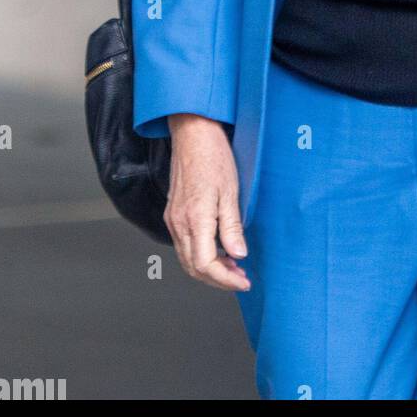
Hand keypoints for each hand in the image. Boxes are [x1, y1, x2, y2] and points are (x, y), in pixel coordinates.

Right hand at [165, 114, 250, 292]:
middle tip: (241, 278)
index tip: (243, 281)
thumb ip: (232, 227)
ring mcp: (173, 219)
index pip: (205, 265)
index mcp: (195, 218)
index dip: (225, 279)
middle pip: (194, 268)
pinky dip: (201, 256)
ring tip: (234, 267)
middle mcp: (179, 223)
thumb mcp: (231, 192)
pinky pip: (184, 246)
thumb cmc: (213, 157)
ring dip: (210, 269)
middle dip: (218, 279)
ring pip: (187, 259)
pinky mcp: (173, 214)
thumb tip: (238, 255)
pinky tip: (219, 250)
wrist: (193, 135)